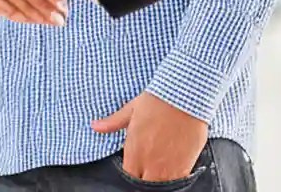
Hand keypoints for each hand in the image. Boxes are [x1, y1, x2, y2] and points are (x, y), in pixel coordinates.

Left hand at [92, 92, 208, 181]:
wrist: (183, 97)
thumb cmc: (156, 101)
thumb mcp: (131, 110)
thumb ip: (113, 123)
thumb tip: (95, 126)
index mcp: (134, 152)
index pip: (129, 175)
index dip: (132, 173)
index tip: (136, 167)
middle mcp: (149, 164)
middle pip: (143, 184)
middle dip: (144, 177)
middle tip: (148, 167)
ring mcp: (168, 168)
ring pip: (159, 185)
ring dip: (158, 178)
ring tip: (160, 167)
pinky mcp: (185, 167)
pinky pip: (177, 182)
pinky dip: (174, 177)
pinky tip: (174, 167)